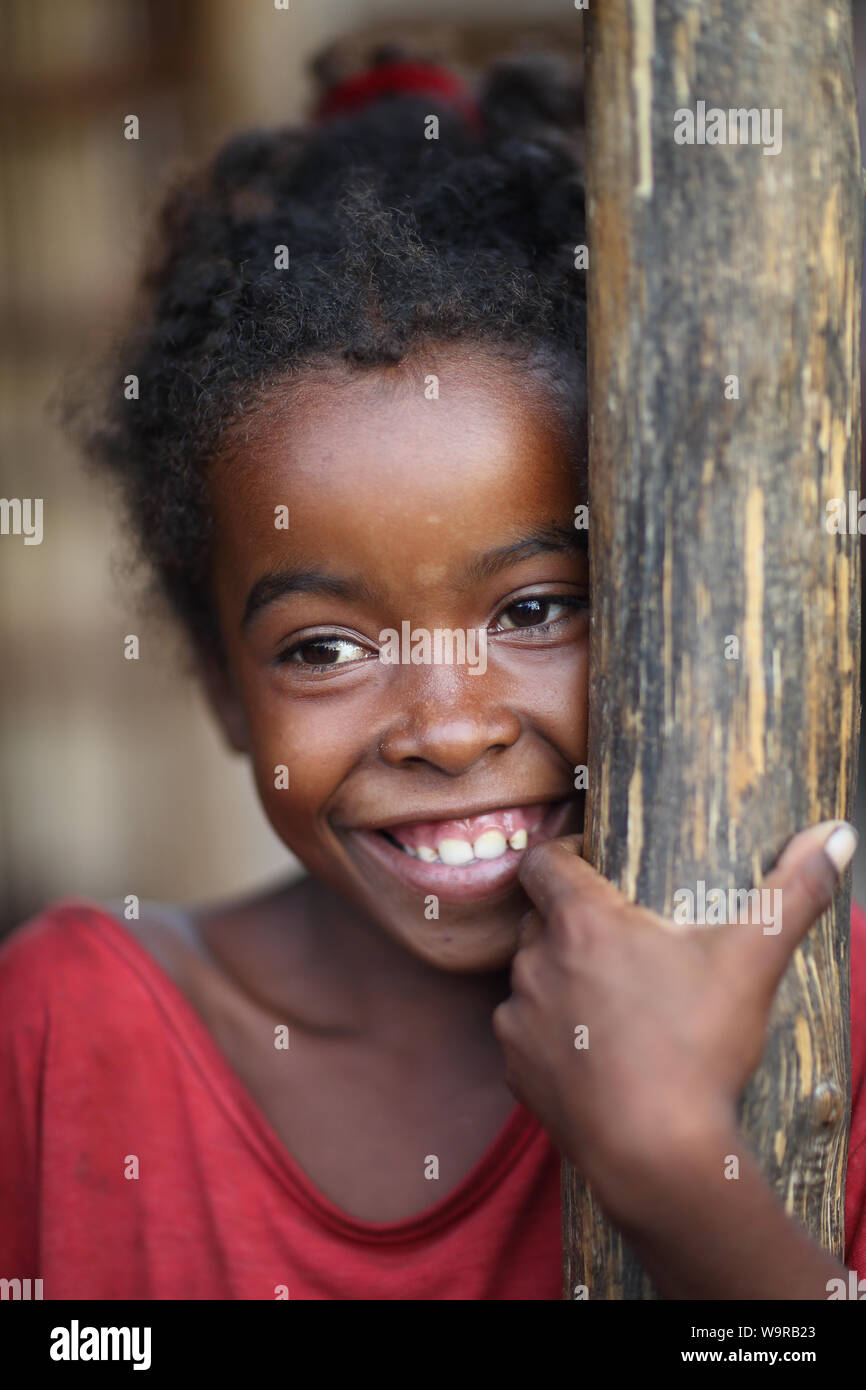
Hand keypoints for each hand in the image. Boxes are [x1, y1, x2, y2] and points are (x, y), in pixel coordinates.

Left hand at [492, 819, 856, 1226]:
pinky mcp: (515, 1067)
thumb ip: (793, 892)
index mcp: (582, 922)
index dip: (564, 854)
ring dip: (559, 977)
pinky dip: (549, 1032)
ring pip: (531, 975)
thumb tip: (839, 835)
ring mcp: (520, 1017)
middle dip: (569, 920)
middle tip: (620, 939)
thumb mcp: (753, 960)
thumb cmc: (700, 1051)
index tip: (592, 862)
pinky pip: (524, 1031)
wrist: (656, 1156)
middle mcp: (536, 961)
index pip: (544, 861)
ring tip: (611, 998)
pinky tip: (592, 1048)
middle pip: (539, 917)